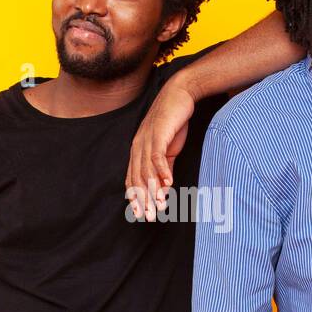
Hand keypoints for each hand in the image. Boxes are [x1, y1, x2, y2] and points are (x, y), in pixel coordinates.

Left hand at [126, 78, 194, 220]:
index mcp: (138, 151)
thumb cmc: (173, 121)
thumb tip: (164, 188)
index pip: (132, 178)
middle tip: (149, 217)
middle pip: (137, 178)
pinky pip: (158, 156)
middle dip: (143, 200)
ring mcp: (147, 140)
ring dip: (153, 190)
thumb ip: (164, 168)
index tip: (139, 214)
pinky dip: (162, 171)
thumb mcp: (168, 148)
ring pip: (146, 170)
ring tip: (160, 205)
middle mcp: (138, 146)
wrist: (179, 94)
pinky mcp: (159, 133)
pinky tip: (169, 184)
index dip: (135, 197)